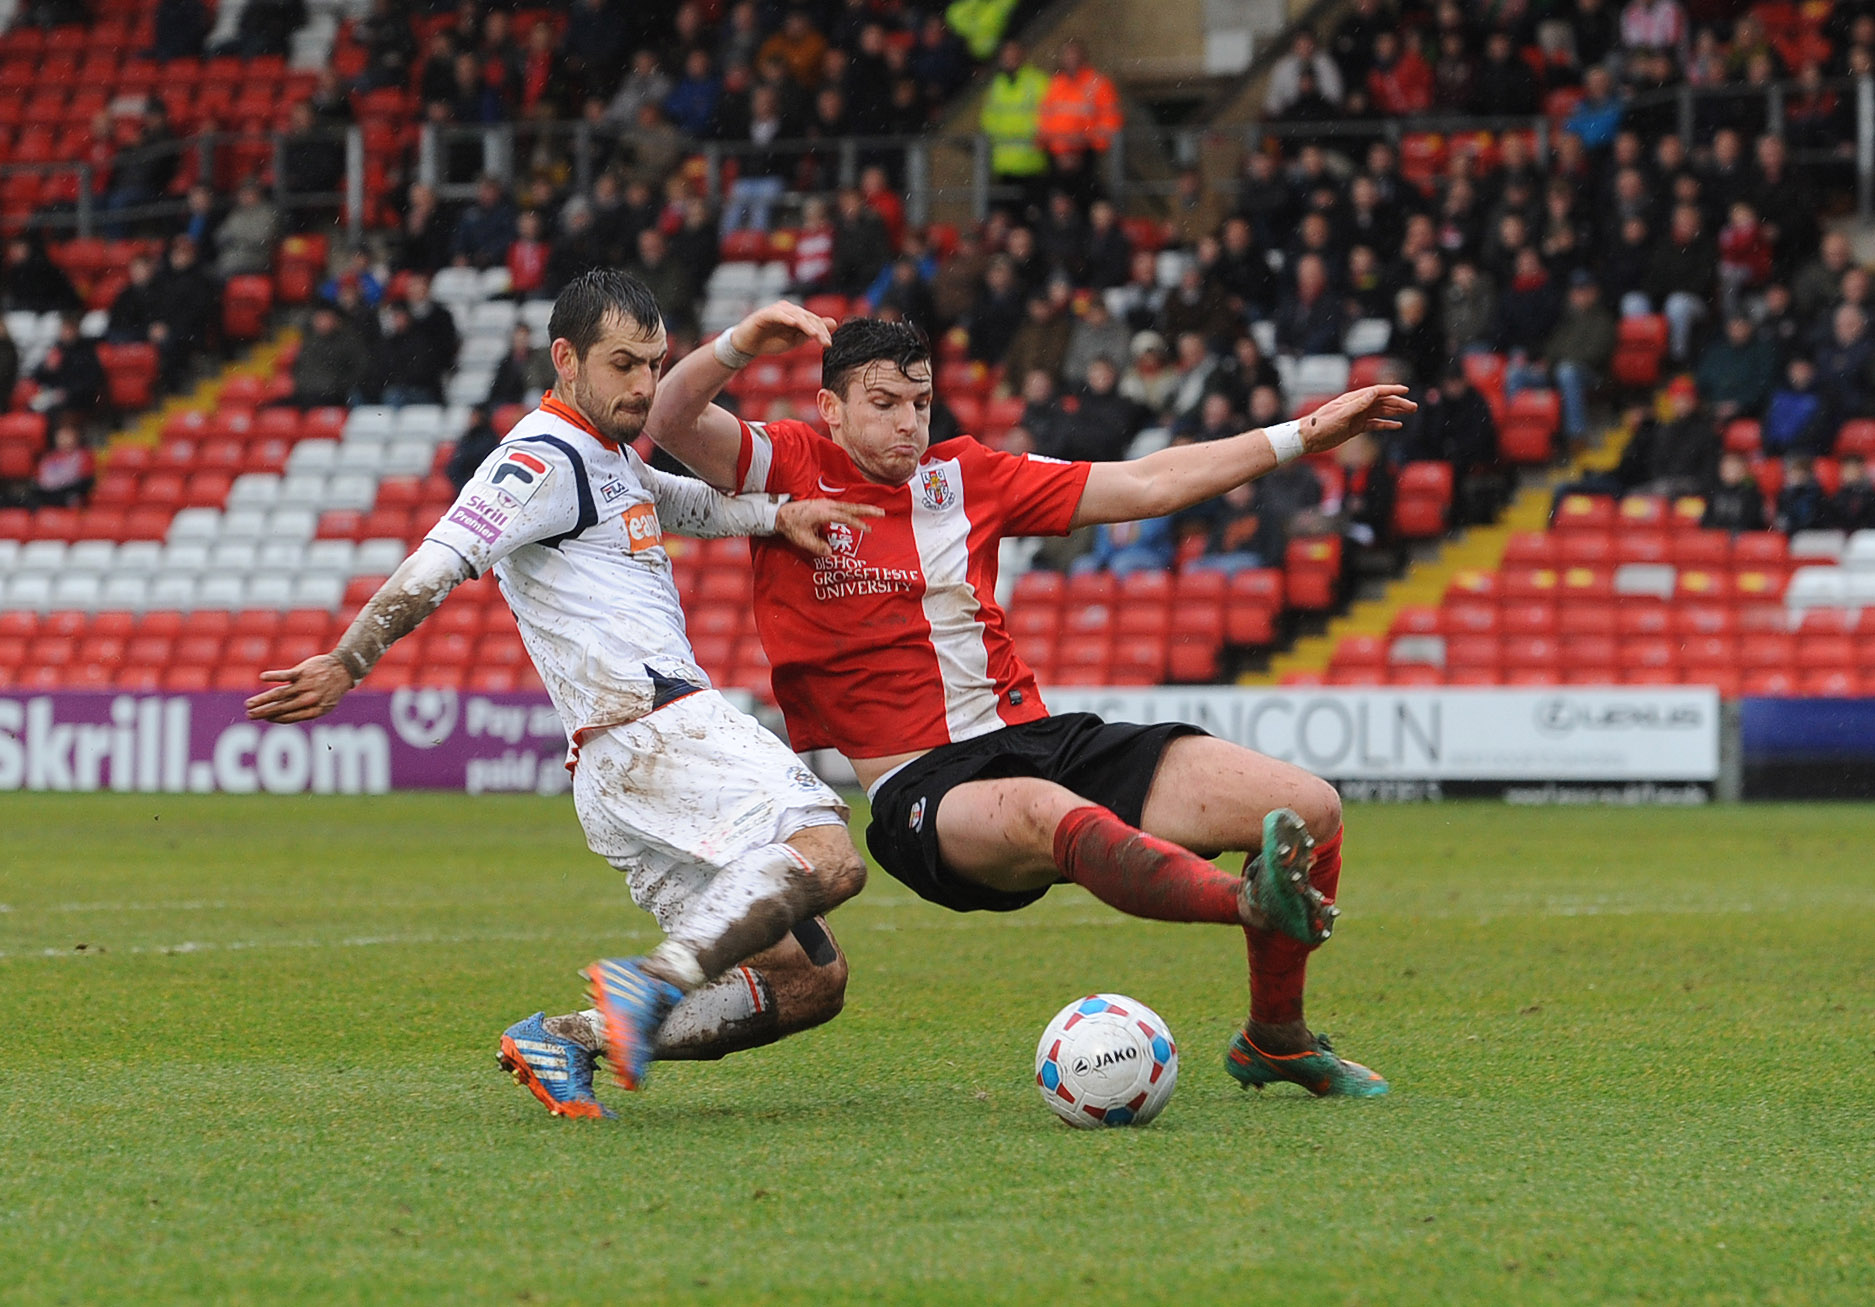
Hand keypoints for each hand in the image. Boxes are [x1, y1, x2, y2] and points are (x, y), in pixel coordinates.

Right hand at [244, 654, 354, 723]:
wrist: (344, 668)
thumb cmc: (330, 689)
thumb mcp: (323, 705)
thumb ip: (303, 711)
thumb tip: (280, 717)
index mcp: (314, 710)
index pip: (290, 717)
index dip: (275, 718)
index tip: (264, 719)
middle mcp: (309, 699)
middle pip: (281, 707)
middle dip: (264, 712)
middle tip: (249, 715)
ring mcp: (306, 685)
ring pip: (280, 694)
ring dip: (262, 699)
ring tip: (249, 704)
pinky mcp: (303, 671)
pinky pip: (286, 675)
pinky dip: (274, 676)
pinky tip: (262, 677)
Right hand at [728, 301, 837, 359]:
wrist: (748, 345)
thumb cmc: (771, 341)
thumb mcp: (794, 340)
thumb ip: (812, 332)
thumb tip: (834, 323)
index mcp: (798, 316)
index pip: (814, 321)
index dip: (823, 332)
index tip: (829, 345)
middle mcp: (789, 310)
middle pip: (808, 318)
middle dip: (818, 331)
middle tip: (826, 343)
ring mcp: (778, 310)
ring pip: (796, 315)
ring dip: (806, 325)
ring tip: (814, 334)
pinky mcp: (766, 314)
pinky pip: (778, 314)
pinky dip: (786, 318)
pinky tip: (794, 323)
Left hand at [774, 498, 884, 557]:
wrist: (780, 513)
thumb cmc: (791, 526)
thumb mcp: (802, 539)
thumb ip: (817, 546)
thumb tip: (830, 554)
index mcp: (824, 512)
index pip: (845, 518)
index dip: (857, 524)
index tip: (868, 529)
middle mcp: (827, 505)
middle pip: (851, 507)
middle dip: (867, 510)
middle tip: (882, 513)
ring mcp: (826, 503)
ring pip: (848, 505)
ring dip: (862, 509)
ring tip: (876, 512)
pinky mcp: (824, 504)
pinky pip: (843, 506)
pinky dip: (854, 509)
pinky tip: (859, 513)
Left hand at [1299, 385, 1416, 454]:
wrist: (1309, 438)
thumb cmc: (1321, 424)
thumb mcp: (1341, 414)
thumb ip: (1358, 404)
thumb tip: (1373, 393)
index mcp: (1353, 399)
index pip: (1376, 392)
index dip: (1391, 390)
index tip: (1405, 390)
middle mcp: (1357, 406)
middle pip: (1382, 402)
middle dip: (1398, 403)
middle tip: (1414, 407)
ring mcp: (1357, 416)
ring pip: (1381, 412)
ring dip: (1396, 412)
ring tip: (1410, 412)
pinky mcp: (1356, 427)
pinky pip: (1375, 424)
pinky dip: (1386, 424)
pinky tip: (1397, 425)